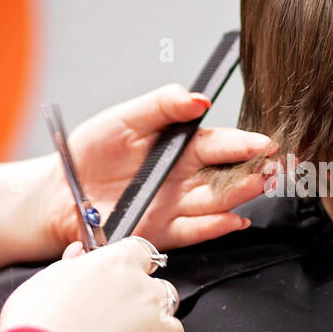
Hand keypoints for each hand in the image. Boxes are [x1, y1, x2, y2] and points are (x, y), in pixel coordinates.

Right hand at [0, 238, 184, 331]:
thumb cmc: (38, 323)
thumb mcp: (45, 281)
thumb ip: (69, 265)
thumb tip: (78, 254)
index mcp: (119, 265)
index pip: (142, 252)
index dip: (134, 266)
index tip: (124, 278)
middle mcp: (146, 293)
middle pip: (164, 292)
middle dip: (150, 305)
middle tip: (121, 320)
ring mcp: (157, 330)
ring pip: (174, 330)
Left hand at [33, 84, 276, 254]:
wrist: (60, 191)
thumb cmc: (90, 152)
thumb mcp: (124, 118)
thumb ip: (162, 105)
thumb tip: (198, 98)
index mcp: (181, 147)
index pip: (219, 144)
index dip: (243, 143)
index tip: (264, 142)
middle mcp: (185, 178)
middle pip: (227, 176)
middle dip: (253, 170)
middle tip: (272, 166)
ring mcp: (176, 206)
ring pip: (216, 202)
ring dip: (240, 195)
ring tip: (259, 184)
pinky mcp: (163, 232)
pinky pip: (194, 230)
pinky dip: (216, 226)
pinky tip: (235, 219)